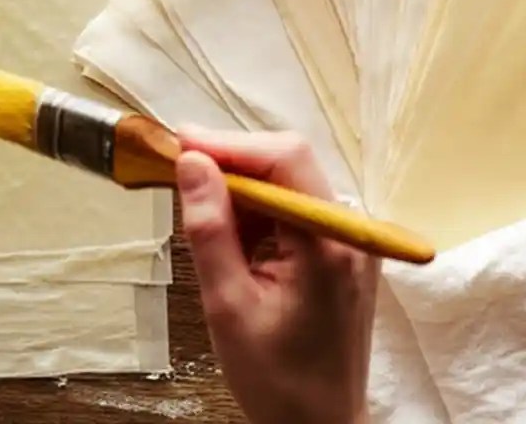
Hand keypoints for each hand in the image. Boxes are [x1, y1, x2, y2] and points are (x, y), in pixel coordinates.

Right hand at [175, 127, 377, 423]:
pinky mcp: (338, 253)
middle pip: (287, 164)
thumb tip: (191, 165)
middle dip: (230, 163)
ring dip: (240, 191)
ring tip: (201, 220)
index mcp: (328, 244)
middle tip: (177, 175)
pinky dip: (255, 214)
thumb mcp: (227, 305)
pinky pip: (292, 211)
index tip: (178, 145)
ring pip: (287, 184)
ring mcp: (347, 242)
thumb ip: (210, 230)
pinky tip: (230, 241)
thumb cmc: (277, 381)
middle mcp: (348, 232)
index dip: (227, 144)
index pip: (283, 159)